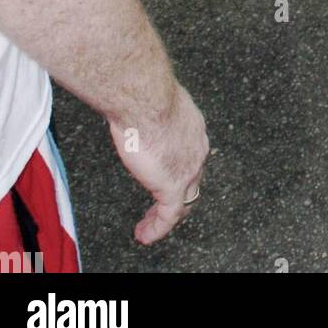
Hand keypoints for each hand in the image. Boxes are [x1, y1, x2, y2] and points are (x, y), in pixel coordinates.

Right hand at [110, 83, 208, 245]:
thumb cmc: (144, 92)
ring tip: (148, 227)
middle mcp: (197, 148)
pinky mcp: (174, 185)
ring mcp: (189, 168)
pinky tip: (145, 235)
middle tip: (158, 208)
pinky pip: (169, 215)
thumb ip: (146, 109)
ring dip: (164, 217)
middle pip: (191, 180)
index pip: (190, 154)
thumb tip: (130, 103)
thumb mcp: (151, 100)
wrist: (146, 98)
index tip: (162, 176)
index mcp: (193, 127)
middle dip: (175, 197)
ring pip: (182, 202)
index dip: (179, 168)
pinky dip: (157, 228)